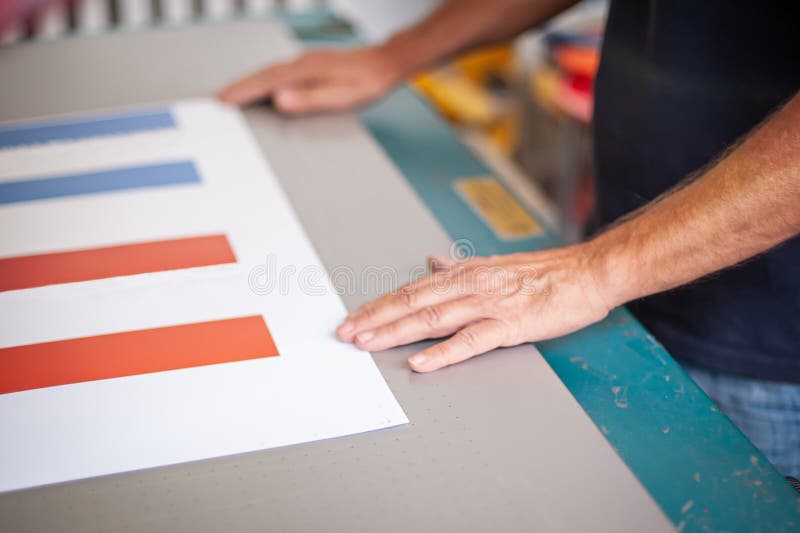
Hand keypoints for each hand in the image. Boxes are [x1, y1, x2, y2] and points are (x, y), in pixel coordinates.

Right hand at [217, 46, 404, 113]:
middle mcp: (302, 62)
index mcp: (306, 69)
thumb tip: (281, 100)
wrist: (387, 62)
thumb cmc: (370, 80)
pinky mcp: (310, 64)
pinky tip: (260, 87)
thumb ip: (310, 99)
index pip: (267, 81)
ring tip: (230, 95)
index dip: (243, 91)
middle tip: (216, 100)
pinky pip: (278, 72)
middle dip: (237, 87)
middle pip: (261, 74)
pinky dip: (262, 80)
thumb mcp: (343, 95)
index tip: (223, 101)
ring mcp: (305, 61)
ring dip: (248, 83)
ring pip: (268, 72)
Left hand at [336, 244, 613, 372]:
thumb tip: (433, 261)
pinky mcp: (509, 325)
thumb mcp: (494, 264)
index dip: (379, 305)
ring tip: (368, 344)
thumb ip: (459, 266)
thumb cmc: (544, 272)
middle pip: (412, 303)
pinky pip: (471, 341)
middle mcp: (469, 286)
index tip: (353, 318)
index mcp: (464, 274)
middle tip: (345, 334)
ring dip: (396, 332)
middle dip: (375, 319)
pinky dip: (443, 352)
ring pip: (432, 319)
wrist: (586, 273)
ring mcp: (488, 305)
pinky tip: (420, 362)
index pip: (411, 291)